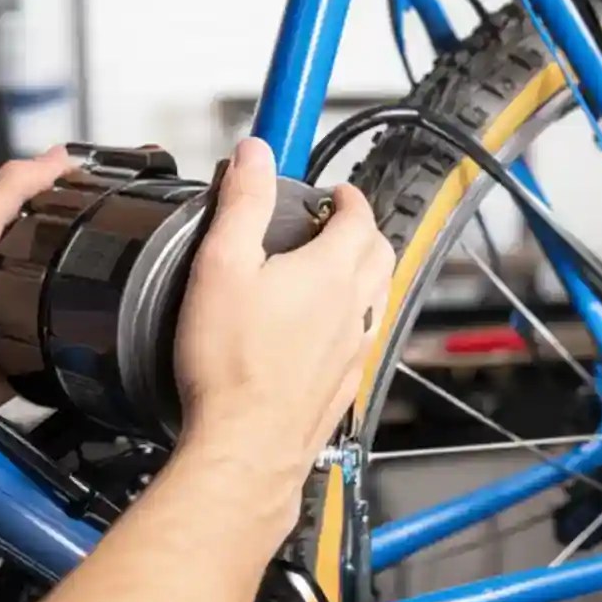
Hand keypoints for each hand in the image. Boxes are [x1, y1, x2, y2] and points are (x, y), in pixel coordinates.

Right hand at [173, 138, 392, 515]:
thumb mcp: (221, 265)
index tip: (337, 191)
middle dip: (364, 230)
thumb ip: (242, 203)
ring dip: (365, 274)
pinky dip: (354, 321)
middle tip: (339, 222)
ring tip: (338, 269)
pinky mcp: (343, 388)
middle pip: (380, 255)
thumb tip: (255, 155)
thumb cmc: (230, 366)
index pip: (359, 218)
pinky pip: (362, 342)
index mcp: (330, 272)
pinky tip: (328, 333)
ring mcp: (353, 352)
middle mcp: (353, 310)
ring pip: (377, 299)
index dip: (350, 197)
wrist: (246, 446)